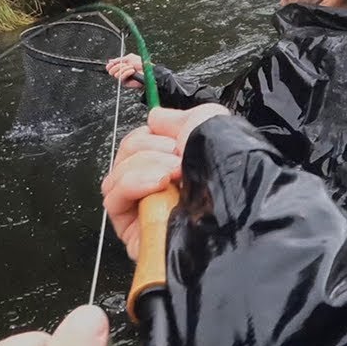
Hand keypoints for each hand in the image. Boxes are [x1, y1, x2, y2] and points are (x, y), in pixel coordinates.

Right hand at [101, 105, 228, 259]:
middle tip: (177, 157)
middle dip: (148, 148)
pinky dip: (130, 185)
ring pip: (117, 174)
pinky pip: (113, 197)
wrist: (233, 209)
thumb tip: (154, 117)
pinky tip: (157, 185)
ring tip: (173, 174)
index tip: (173, 138)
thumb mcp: (207, 125)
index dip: (150, 134)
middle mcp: (156, 185)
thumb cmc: (229, 172)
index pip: (140, 141)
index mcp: (173, 163)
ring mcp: (142, 206)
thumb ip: (177, 118)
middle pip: (125, 154)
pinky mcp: (131, 228)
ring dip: (142, 166)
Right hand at [106, 54, 143, 88]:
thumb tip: (110, 60)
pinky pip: (121, 78)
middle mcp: (120, 73)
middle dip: (117, 66)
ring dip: (124, 69)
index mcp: (120, 67)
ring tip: (131, 67)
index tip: (111, 63)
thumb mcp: (130, 58)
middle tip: (124, 64)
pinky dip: (126, 73)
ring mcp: (123, 79)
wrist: (148, 70)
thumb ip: (119, 59)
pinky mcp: (126, 84)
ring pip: (116, 75)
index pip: (110, 68)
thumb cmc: (142, 64)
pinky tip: (132, 71)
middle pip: (111, 72)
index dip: (109, 65)